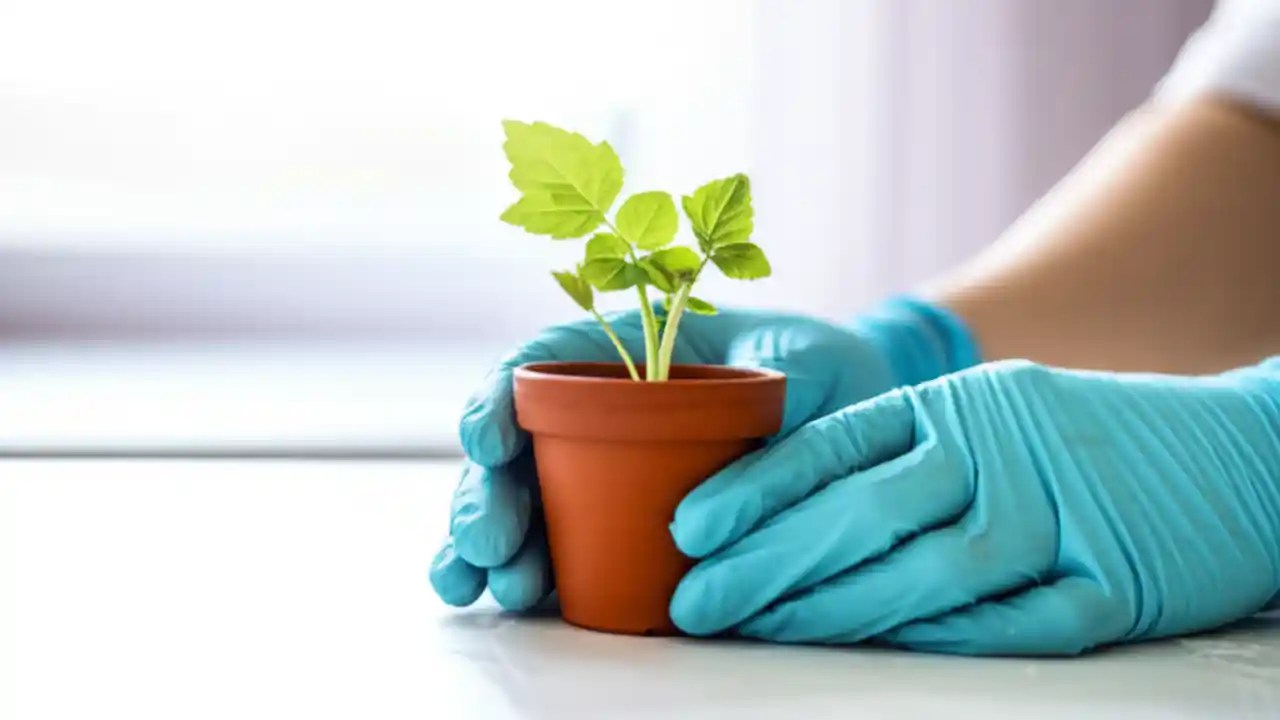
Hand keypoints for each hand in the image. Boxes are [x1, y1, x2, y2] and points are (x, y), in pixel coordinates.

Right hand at [429, 299, 978, 610]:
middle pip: (514, 447)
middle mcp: (595, 410)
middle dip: (488, 496)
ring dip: (498, 548)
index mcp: (621, 348)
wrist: (840, 407)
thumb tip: (733, 464)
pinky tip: (510, 601)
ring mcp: (600, 469)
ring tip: (500, 587)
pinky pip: (561, 547)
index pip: (537, 366)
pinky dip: (531, 573)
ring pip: (525, 503)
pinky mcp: (617, 524)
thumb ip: (761, 396)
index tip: (490, 441)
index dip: (497, 400)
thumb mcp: (793, 366)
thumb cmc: (811, 369)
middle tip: (491, 545)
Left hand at [669, 359, 1279, 654]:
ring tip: (754, 629)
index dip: (755, 488)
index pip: (836, 445)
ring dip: (829, 606)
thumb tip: (784, 513)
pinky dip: (939, 638)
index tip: (690, 528)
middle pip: (862, 509)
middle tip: (694, 599)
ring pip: (922, 569)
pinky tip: (874, 650)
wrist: (1240, 452)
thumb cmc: (1087, 440)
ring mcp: (1056, 514)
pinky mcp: (1111, 579)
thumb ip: (902, 454)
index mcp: (959, 406)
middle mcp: (998, 449)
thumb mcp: (991, 415)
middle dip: (765, 558)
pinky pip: (1009, 623)